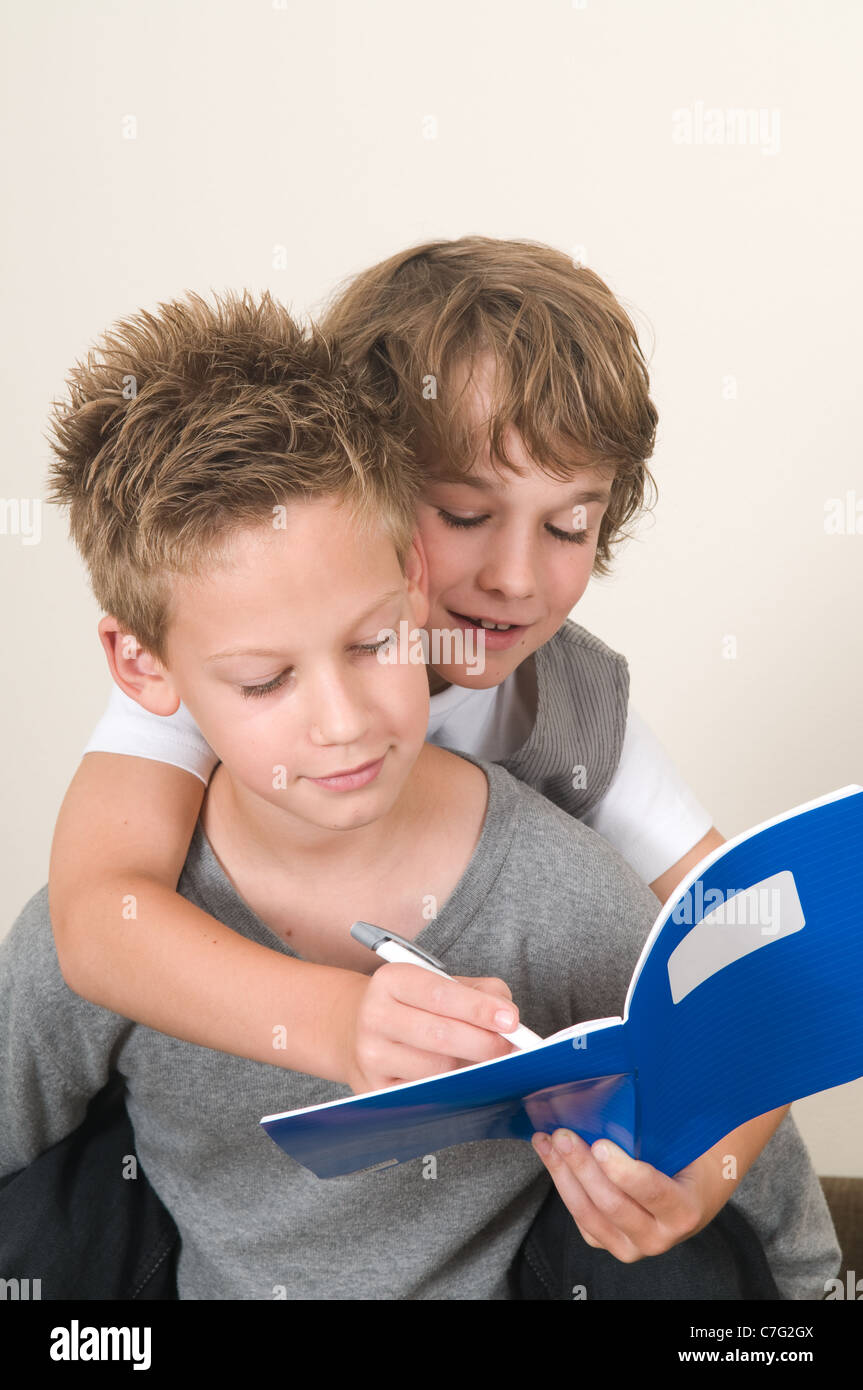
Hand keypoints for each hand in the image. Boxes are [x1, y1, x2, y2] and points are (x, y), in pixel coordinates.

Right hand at [342, 964, 518, 1092]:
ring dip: (464, 1067)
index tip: (510, 1020)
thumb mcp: (441, 984)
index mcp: (392, 979)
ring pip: (435, 1068)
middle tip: (510, 1048)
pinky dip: (448, 1086)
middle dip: (484, 1044)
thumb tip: (509, 1019)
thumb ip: (481, 992)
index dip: (479, 1009)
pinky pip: (424, 1093)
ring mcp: (370, 1054)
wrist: (356, 1029)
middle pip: (440, 1035)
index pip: (441, 994)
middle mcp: (374, 1014)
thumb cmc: (413, 1005)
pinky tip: (451, 1075)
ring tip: (470, 1058)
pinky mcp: (373, 1088)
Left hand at [530, 1129, 710, 1262]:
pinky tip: (552, 1156)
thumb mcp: (688, 1144)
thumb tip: (629, 1089)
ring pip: (589, 1214)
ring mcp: (632, 1245)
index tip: (600, 1145)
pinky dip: (563, 1184)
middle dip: (582, 1167)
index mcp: (685, 1211)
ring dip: (564, 1174)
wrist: (696, 1191)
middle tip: (563, 1135)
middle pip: (612, 1204)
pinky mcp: (610, 1241)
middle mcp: (659, 1238)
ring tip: (548, 1142)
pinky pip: (581, 1217)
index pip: (653, 1193)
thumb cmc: (692, 1157)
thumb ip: (664, 1129)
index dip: (624, 1173)